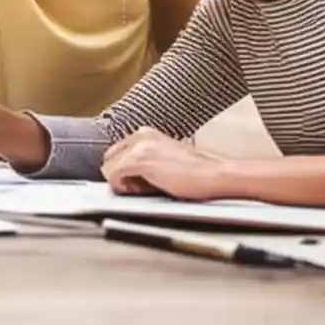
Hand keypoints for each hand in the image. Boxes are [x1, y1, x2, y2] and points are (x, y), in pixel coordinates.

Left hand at [101, 127, 229, 200]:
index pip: (117, 151)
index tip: (138, 182)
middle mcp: (141, 135)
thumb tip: (127, 175)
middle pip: (109, 158)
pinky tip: (140, 191)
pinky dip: (122, 187)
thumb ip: (146, 161)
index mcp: (147, 133)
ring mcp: (139, 146)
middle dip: (119, 175)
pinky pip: (114, 175)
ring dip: (121, 182)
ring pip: (108, 167)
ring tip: (144, 189)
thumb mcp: (166, 159)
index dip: (123, 170)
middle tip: (139, 187)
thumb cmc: (198, 172)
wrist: (216, 174)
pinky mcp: (140, 160)